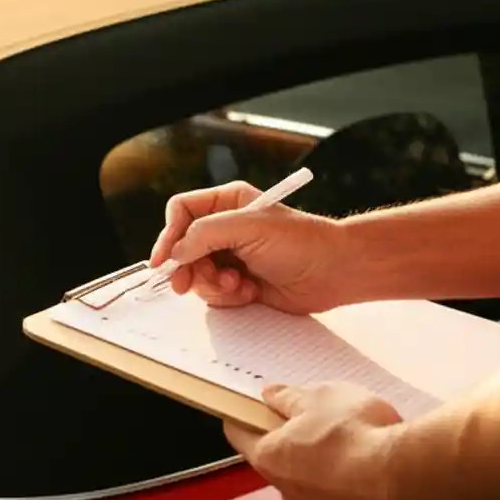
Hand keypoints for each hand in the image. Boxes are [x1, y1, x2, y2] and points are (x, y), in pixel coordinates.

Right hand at [149, 181, 351, 313]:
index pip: (181, 212)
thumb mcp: (249, 227)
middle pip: (182, 248)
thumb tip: (175, 254)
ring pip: (196, 274)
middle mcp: (224, 228)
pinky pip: (213, 294)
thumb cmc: (300, 242)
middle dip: (188, 268)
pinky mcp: (238, 282)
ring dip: (212, 285)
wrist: (335, 272)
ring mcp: (230, 256)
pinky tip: (250, 292)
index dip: (168, 235)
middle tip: (186, 285)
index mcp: (226, 203)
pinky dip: (228, 297)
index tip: (164, 261)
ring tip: (238, 284)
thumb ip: (205, 234)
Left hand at [223, 383, 458, 499]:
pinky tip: (372, 463)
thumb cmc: (358, 437)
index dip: (243, 416)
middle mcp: (288, 492)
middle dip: (292, 439)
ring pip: (312, 482)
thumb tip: (274, 395)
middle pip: (278, 460)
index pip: (239, 434)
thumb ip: (291, 397)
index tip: (250, 405)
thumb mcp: (320, 397)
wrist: (407, 479)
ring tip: (353, 438)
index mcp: (270, 458)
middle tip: (314, 416)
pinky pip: (344, 498)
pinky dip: (352, 483)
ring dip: (324, 464)